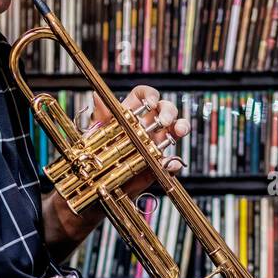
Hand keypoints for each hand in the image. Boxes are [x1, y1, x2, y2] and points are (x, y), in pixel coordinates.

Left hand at [91, 84, 190, 198]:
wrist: (102, 182)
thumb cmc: (99, 154)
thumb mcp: (96, 134)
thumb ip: (100, 115)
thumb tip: (97, 97)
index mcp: (132, 114)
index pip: (144, 96)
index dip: (150, 95)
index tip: (151, 102)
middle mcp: (147, 126)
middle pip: (165, 109)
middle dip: (168, 111)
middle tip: (164, 120)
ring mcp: (156, 143)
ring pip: (175, 129)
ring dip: (181, 126)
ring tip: (179, 131)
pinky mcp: (159, 163)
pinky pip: (172, 161)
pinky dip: (174, 163)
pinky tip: (169, 164)